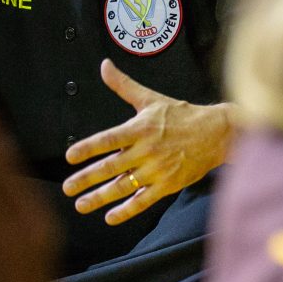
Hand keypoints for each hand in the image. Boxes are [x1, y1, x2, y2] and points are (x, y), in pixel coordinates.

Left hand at [62, 59, 235, 224]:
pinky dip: (127, 210)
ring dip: (100, 197)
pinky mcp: (168, 184)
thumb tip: (104, 65)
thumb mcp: (150, 98)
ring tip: (81, 204)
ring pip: (124, 186)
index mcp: (140, 128)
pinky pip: (144, 200)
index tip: (70, 156)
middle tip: (67, 188)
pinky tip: (110, 217)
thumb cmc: (180, 115)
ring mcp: (157, 169)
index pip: (109, 139)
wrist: (215, 133)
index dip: (88, 147)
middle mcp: (146, 150)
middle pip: (111, 166)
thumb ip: (123, 85)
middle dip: (86, 178)